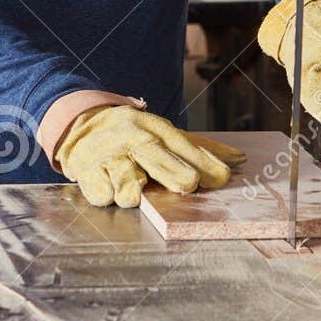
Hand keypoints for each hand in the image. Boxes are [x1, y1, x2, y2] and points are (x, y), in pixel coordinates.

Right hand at [56, 104, 244, 207]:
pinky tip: (108, 187)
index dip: (205, 164)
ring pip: (127, 184)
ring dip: (134, 193)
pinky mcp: (86, 172)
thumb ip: (201, 149)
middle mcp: (132, 139)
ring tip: (134, 188)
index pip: (184, 146)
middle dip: (176, 174)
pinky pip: (103, 195)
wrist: (80, 124)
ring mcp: (108, 156)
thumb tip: (240, 160)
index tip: (223, 179)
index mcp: (154, 128)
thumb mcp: (165, 134)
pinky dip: (107, 196)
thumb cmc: (132, 135)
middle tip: (188, 184)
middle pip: (157, 157)